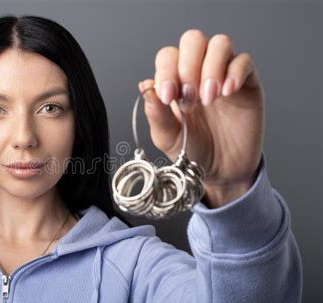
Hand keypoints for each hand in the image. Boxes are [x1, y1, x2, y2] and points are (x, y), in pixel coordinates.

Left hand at [139, 30, 264, 207]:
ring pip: (220, 44)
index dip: (166, 71)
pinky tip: (227, 93)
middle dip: (188, 65)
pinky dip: (234, 73)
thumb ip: (156, 113)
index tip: (168, 96)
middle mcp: (199, 72)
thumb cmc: (193, 152)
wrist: (221, 172)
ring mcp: (224, 75)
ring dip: (211, 67)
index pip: (168, 56)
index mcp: (175, 82)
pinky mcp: (247, 83)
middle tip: (189, 97)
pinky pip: (244, 61)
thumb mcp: (168, 137)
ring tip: (208, 98)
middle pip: (193, 40)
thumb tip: (146, 86)